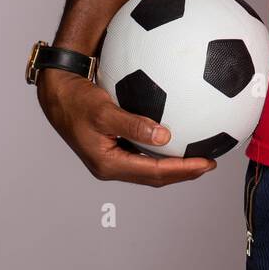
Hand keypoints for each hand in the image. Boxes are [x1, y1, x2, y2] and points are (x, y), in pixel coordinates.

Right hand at [37, 68, 216, 184]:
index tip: (206, 163)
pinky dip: (163, 149)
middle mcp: (112, 165)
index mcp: (109, 164)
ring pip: (150, 167)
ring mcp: (113, 156)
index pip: (154, 173)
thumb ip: (133, 125)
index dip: (182, 170)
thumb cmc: (77, 101)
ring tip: (199, 154)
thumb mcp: (104, 111)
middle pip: (155, 176)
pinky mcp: (115, 145)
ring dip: (175, 164)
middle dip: (184, 172)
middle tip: (209, 163)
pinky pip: (144, 152)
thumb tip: (165, 138)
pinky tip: (177, 136)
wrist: (59, 93)